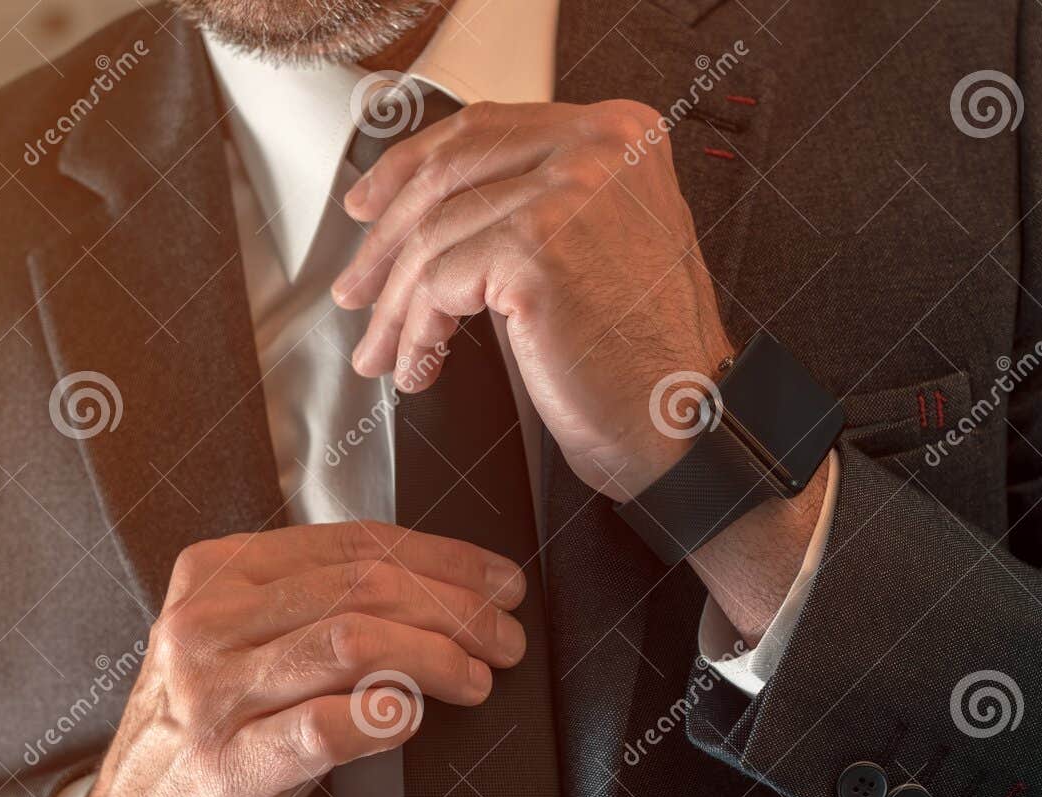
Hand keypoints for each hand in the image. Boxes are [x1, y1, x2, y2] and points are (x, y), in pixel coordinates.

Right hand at [66, 522, 527, 796]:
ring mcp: (212, 695)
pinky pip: (324, 728)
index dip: (442, 558)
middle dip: (455, 607)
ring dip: (437, 656)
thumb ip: (319, 612)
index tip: (498, 582)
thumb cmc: (211, 746)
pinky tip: (414, 718)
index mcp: (216, 575)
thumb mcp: (247, 655)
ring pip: (351, 642)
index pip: (351, 544)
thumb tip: (447, 592)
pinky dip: (382, 717)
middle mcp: (206, 623)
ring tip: (478, 678)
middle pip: (361, 587)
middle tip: (504, 637)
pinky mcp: (229, 768)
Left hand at [333, 99, 733, 500]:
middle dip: (384, 242)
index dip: (409, 168)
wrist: (685, 423)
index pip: (485, 128)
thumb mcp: (598, 245)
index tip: (369, 208)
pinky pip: (440, 285)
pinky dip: (417, 333)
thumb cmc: (645, 356)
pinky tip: (421, 366)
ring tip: (385, 351)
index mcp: (617, 133)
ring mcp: (568, 191)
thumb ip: (538, 201)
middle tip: (356, 290)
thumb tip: (430, 205)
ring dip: (395, 306)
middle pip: (448, 176)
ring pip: (435, 237)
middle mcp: (598, 146)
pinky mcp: (537, 248)